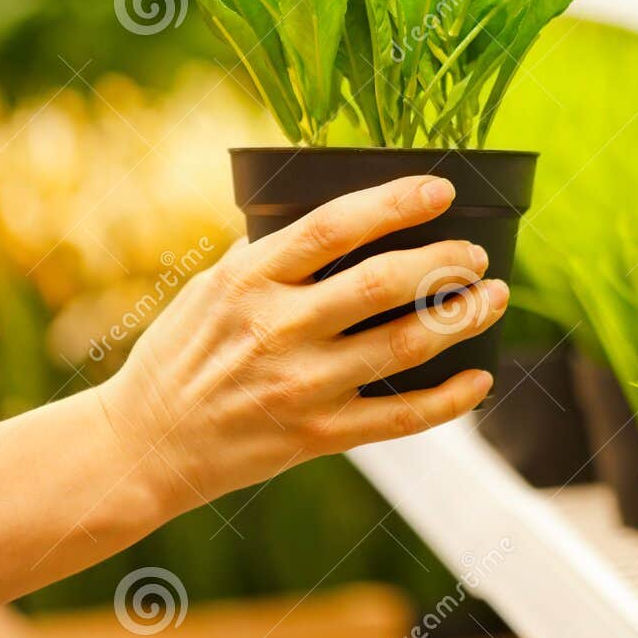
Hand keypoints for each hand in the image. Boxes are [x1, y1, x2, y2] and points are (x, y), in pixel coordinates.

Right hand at [96, 175, 502, 512]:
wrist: (143, 446)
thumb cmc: (182, 353)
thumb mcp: (209, 286)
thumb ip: (269, 254)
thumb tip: (345, 217)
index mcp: (247, 280)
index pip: (332, 227)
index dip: (393, 203)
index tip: (440, 190)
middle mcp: (276, 330)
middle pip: (380, 284)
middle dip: (444, 263)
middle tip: (477, 255)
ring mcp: (300, 387)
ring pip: (403, 347)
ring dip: (460, 319)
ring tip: (494, 299)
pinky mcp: (315, 438)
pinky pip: (399, 419)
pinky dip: (449, 400)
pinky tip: (480, 379)